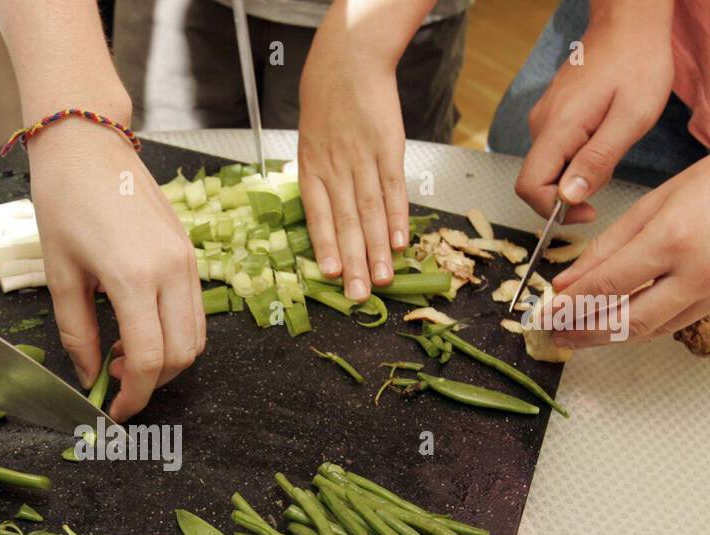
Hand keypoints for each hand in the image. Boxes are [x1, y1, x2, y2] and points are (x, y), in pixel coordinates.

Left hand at [29, 122, 203, 420]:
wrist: (87, 144)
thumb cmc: (64, 200)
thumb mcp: (61, 274)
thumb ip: (77, 333)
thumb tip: (91, 376)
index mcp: (134, 277)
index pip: (149, 359)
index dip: (134, 395)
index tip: (115, 411)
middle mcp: (172, 270)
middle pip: (181, 355)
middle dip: (152, 382)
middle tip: (116, 380)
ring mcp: (188, 260)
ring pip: (196, 336)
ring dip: (166, 359)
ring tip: (125, 353)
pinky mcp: (190, 252)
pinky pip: (195, 310)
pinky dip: (173, 332)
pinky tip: (138, 326)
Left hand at [297, 2, 418, 299]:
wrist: (346, 64)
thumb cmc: (325, 109)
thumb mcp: (310, 147)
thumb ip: (319, 184)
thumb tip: (328, 224)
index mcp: (311, 172)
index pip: (319, 217)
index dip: (326, 246)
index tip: (333, 275)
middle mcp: (335, 170)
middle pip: (346, 223)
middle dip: (355, 263)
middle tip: (361, 295)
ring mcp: (362, 160)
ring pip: (370, 213)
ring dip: (377, 250)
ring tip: (384, 278)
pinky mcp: (388, 149)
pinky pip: (393, 189)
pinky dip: (397, 217)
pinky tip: (399, 242)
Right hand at [515, 0, 673, 221]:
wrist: (629, 22)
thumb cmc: (638, 63)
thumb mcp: (631, 118)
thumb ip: (598, 160)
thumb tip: (568, 198)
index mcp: (558, 129)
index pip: (530, 186)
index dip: (553, 209)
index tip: (587, 210)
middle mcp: (541, 126)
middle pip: (538, 180)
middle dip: (569, 193)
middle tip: (608, 177)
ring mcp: (545, 118)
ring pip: (549, 166)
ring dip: (576, 173)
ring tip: (612, 148)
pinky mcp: (553, 113)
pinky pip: (557, 149)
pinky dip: (577, 157)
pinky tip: (604, 136)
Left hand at [545, 121, 709, 346]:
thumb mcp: (653, 204)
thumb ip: (606, 247)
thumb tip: (566, 283)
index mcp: (674, 239)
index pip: (608, 286)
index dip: (570, 306)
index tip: (545, 313)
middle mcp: (699, 272)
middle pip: (629, 321)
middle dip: (585, 332)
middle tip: (556, 334)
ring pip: (652, 329)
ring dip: (611, 336)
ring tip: (579, 333)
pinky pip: (677, 322)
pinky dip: (644, 325)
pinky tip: (620, 322)